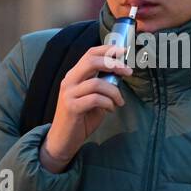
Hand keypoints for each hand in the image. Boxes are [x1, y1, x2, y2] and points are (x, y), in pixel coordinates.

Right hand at [40, 44, 131, 173]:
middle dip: (113, 64)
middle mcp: (69, 81)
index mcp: (74, 76)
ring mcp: (68, 94)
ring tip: (119, 101)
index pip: (90, 54)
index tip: (124, 51)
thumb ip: (102, 85)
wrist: (62, 140)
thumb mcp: (92, 98)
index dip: (108, 49)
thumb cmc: (80, 118)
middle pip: (91, 61)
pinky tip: (110, 109)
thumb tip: (120, 74)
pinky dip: (108, 103)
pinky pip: (95, 99)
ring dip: (114, 92)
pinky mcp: (71, 107)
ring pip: (97, 83)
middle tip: (128, 72)